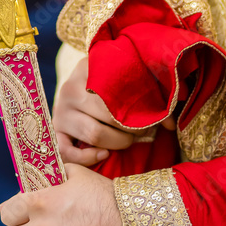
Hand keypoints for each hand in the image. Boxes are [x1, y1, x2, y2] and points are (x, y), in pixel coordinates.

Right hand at [52, 57, 173, 165]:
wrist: (79, 89)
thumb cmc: (111, 85)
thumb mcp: (128, 80)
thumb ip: (150, 94)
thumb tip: (170, 124)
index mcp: (88, 68)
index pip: (116, 89)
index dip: (138, 108)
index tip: (150, 116)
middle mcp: (69, 88)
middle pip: (108, 115)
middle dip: (131, 128)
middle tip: (141, 131)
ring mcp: (60, 111)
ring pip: (94, 134)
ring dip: (117, 142)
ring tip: (127, 140)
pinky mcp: (55, 132)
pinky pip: (68, 152)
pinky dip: (88, 158)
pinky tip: (104, 154)